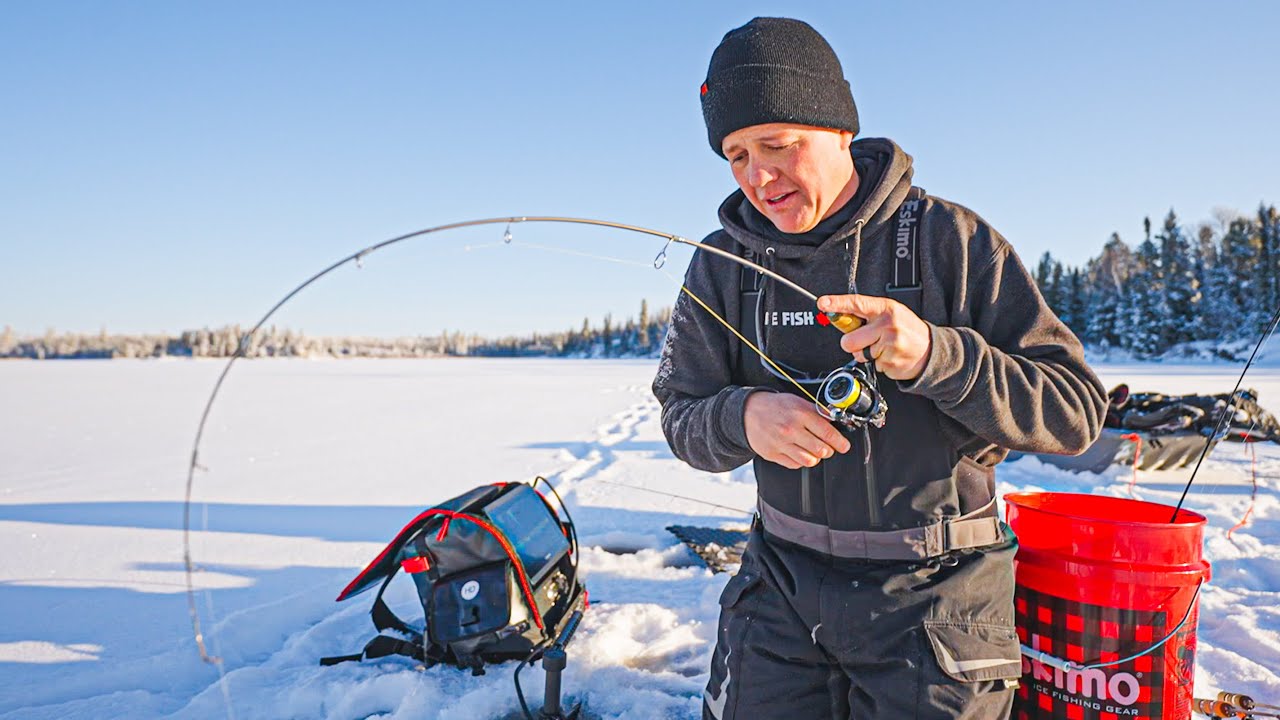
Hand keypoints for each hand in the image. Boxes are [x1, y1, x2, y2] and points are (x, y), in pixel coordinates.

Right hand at [744, 391, 850, 468]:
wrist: (748, 412)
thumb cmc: (775, 406)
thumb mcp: (798, 401)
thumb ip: (816, 412)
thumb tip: (834, 422)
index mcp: (800, 414)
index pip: (828, 433)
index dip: (840, 442)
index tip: (844, 446)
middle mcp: (791, 430)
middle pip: (822, 450)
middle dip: (828, 450)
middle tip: (827, 447)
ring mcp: (781, 443)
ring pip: (810, 460)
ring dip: (815, 457)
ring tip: (812, 450)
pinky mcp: (773, 454)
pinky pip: (795, 464)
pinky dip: (800, 461)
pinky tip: (798, 452)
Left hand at [816, 294, 931, 380]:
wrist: (931, 350)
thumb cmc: (906, 329)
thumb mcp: (890, 314)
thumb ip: (866, 315)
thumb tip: (839, 319)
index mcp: (885, 309)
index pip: (857, 304)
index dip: (837, 304)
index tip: (823, 303)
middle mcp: (888, 325)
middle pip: (849, 341)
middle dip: (853, 344)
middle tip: (867, 340)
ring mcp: (890, 345)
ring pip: (860, 356)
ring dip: (868, 354)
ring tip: (884, 347)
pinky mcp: (891, 363)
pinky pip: (873, 366)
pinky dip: (880, 363)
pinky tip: (891, 356)